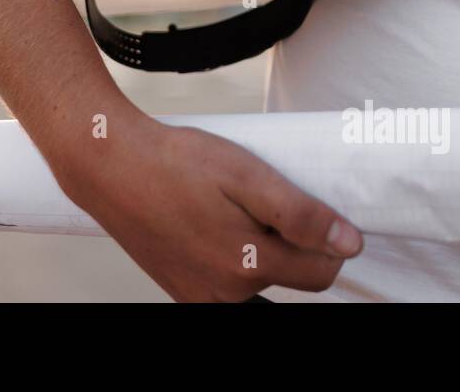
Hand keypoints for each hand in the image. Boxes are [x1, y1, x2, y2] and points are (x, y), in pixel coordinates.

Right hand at [54, 115, 362, 301]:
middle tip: (261, 197)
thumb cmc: (173, 163)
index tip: (306, 206)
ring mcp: (201, 296)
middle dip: (290, 242)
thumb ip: (301, 214)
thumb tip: (349, 243)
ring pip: (259, 282)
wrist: (110, 166)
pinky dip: (232, 259)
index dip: (326, 236)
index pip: (322, 272)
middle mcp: (226, 293)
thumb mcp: (246, 174)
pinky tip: (213, 224)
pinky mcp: (182, 291)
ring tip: (232, 209)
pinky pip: (228, 285)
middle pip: (290, 277)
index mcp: (247, 265)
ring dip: (259, 251)